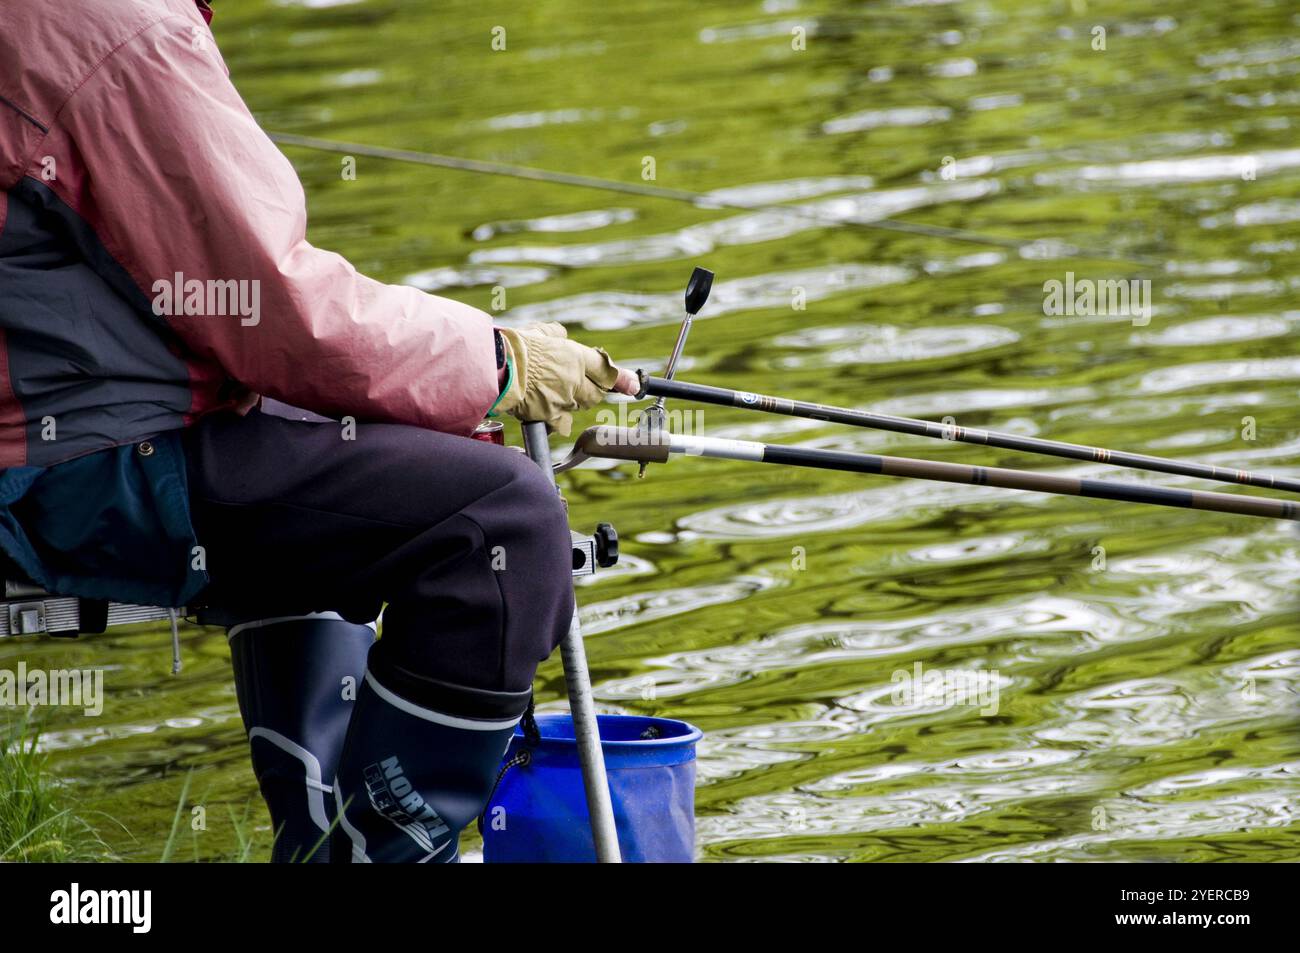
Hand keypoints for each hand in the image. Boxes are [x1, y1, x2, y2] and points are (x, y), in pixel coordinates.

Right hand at [494, 323, 637, 434]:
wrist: (496, 366)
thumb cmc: (513, 346)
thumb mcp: (540, 332)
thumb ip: (556, 336)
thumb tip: (562, 336)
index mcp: (574, 355)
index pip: (605, 369)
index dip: (622, 380)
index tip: (634, 386)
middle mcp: (574, 379)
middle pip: (595, 395)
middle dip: (590, 392)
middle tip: (576, 386)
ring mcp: (563, 399)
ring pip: (577, 407)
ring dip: (570, 403)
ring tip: (552, 393)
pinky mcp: (549, 415)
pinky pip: (561, 423)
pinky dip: (557, 420)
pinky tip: (546, 411)